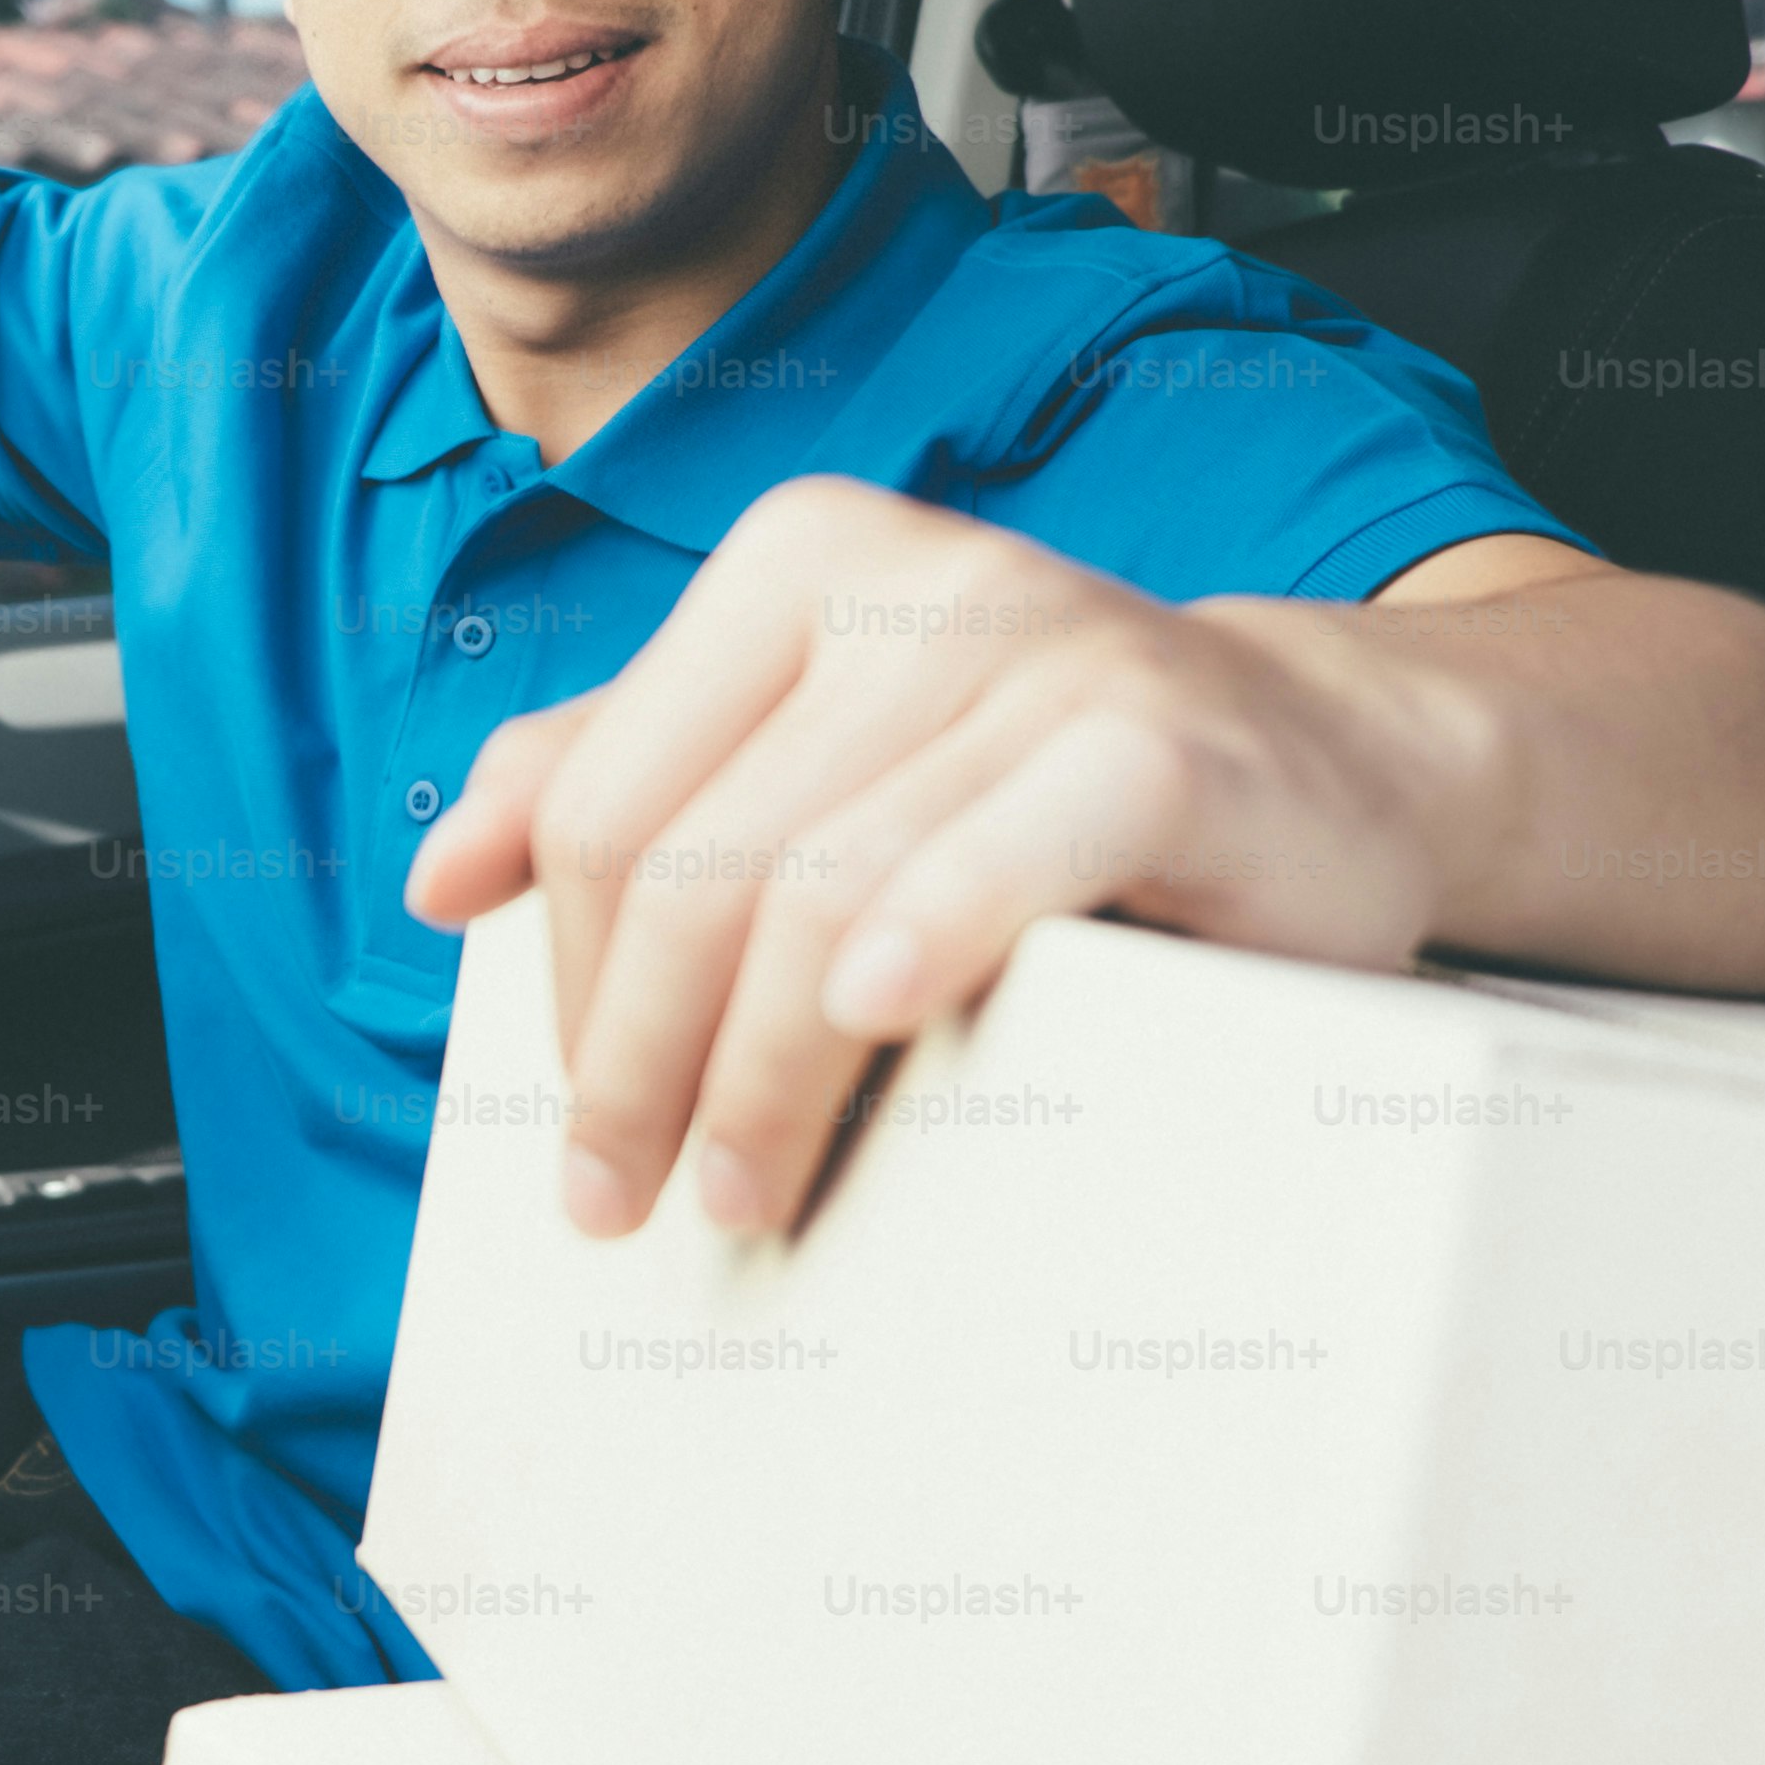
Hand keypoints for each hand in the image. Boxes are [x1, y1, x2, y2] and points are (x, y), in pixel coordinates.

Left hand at [403, 475, 1494, 1239]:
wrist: (1320, 774)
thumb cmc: (1040, 796)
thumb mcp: (820, 764)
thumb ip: (633, 786)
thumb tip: (443, 876)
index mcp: (796, 565)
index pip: (608, 802)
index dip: (571, 984)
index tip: (578, 1128)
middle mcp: (910, 576)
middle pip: (692, 859)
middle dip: (634, 1058)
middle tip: (622, 1199)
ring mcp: (1042, 642)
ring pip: (814, 882)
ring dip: (756, 1069)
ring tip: (740, 1191)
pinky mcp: (1161, 733)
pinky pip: (1005, 842)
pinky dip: (924, 928)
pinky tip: (870, 1016)